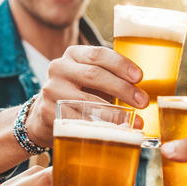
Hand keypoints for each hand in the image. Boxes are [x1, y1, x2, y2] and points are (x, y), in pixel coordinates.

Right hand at [24, 46, 148, 146]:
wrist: (42, 114)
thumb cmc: (77, 93)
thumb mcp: (89, 78)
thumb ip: (111, 78)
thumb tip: (144, 93)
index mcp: (73, 54)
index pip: (98, 53)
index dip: (120, 64)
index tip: (140, 77)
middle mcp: (59, 67)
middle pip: (94, 74)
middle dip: (122, 89)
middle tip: (143, 102)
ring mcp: (51, 89)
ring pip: (86, 100)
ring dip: (114, 112)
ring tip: (134, 121)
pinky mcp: (48, 111)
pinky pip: (77, 119)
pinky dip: (99, 126)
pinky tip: (114, 131)